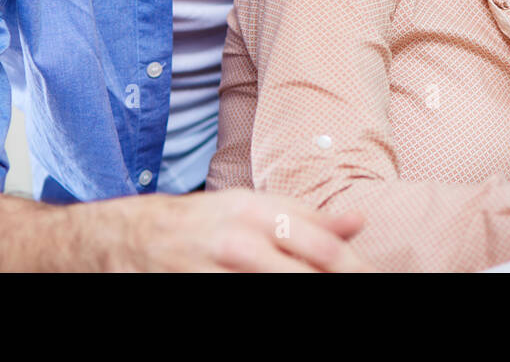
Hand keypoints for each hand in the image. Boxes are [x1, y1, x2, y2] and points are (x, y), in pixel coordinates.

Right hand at [105, 188, 372, 271]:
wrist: (138, 236)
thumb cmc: (211, 220)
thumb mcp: (258, 208)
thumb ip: (309, 218)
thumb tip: (359, 222)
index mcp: (260, 213)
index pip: (322, 247)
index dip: (354, 268)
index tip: (371, 276)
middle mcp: (239, 242)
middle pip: (302, 274)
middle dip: (335, 282)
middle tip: (361, 284)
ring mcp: (217, 271)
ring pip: (277, 287)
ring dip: (306, 294)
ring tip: (327, 292)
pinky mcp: (199, 291)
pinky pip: (242, 300)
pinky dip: (261, 297)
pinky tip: (276, 292)